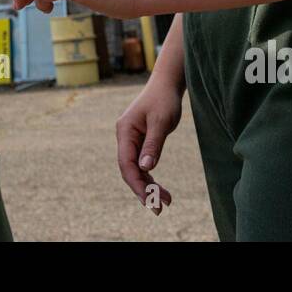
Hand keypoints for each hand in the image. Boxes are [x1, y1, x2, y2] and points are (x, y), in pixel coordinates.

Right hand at [116, 80, 182, 213]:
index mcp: (125, 131)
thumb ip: (153, 145)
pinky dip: (149, 176)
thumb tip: (145, 168)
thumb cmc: (164, 100)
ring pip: (135, 169)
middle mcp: (124, 136)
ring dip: (148, 185)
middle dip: (143, 189)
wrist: (167, 84)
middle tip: (160, 208)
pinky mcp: (139, 140)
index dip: (137, 184)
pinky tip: (159, 188)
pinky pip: (141, 163)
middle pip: (129, 170)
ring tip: (166, 201)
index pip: (126, 164)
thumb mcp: (162, 122)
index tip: (150, 200)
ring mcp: (131, 139)